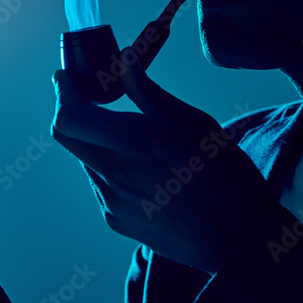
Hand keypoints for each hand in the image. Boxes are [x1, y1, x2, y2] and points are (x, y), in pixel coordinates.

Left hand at [51, 54, 280, 272]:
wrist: (238, 241)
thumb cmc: (228, 178)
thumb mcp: (197, 125)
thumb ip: (151, 94)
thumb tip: (126, 61)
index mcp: (138, 143)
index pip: (72, 117)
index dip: (64, 93)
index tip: (67, 79)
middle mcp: (116, 174)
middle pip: (66, 136)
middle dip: (73, 112)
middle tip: (90, 98)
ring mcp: (113, 202)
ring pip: (85, 159)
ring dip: (97, 142)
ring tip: (138, 141)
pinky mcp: (116, 221)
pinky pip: (101, 184)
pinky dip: (112, 168)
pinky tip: (147, 171)